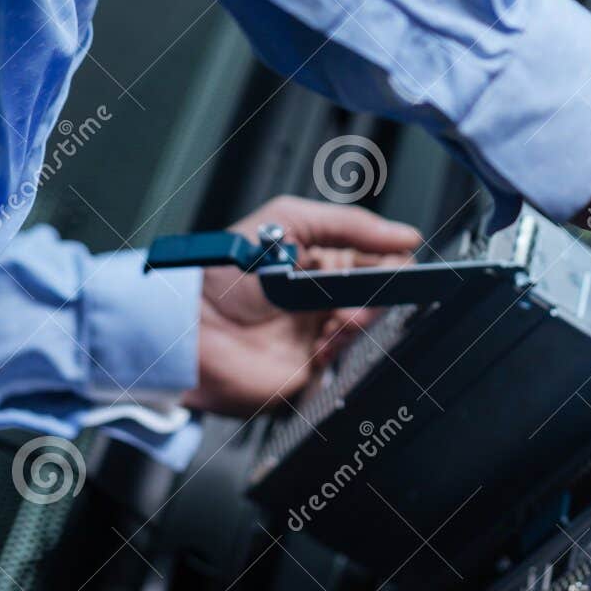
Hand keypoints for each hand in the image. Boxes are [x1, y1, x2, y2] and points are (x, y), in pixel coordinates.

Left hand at [181, 195, 421, 415]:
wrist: (189, 327)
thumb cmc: (223, 271)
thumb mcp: (287, 220)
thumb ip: (348, 223)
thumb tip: (402, 233)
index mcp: (327, 259)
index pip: (383, 257)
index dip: (395, 262)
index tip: (397, 266)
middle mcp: (328, 296)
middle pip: (384, 296)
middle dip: (377, 297)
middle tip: (354, 300)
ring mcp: (320, 334)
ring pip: (371, 331)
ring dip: (358, 325)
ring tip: (333, 324)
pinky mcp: (311, 370)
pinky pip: (347, 367)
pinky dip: (339, 355)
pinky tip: (319, 348)